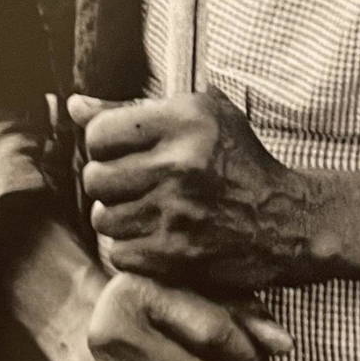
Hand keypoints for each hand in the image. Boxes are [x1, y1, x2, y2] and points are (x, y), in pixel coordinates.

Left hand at [71, 90, 328, 293]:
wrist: (285, 220)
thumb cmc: (238, 162)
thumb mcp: (199, 118)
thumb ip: (131, 111)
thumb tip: (75, 106)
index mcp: (186, 120)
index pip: (98, 134)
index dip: (103, 145)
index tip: (123, 153)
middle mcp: (181, 163)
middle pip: (95, 178)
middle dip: (109, 184)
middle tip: (134, 186)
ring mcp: (177, 211)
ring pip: (103, 219)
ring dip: (120, 218)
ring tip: (147, 212)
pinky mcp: (176, 254)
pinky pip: (119, 253)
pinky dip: (132, 249)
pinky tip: (157, 237)